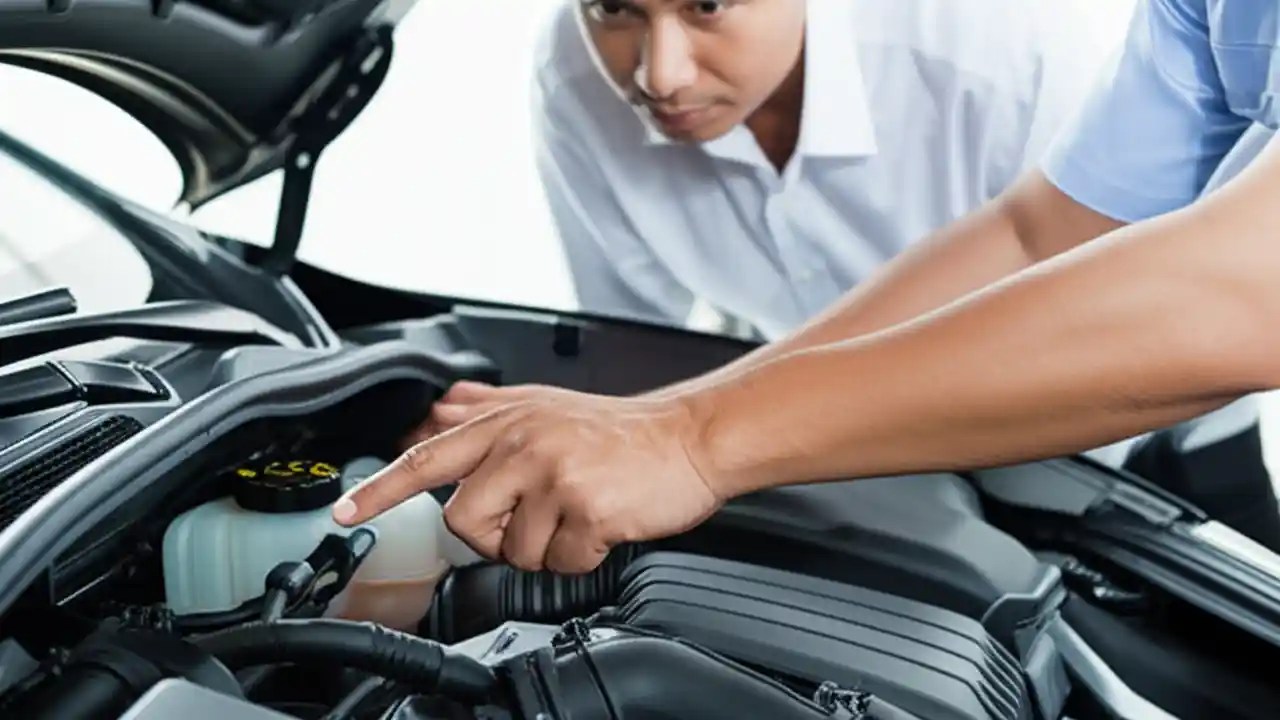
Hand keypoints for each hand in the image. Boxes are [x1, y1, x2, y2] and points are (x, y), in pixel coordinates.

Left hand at [335, 388, 725, 573]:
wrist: (690, 438)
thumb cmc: (622, 431)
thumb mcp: (546, 404)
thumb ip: (488, 409)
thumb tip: (437, 412)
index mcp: (508, 420)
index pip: (427, 457)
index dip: (381, 488)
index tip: (344, 511)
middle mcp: (524, 443)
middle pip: (465, 523)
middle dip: (496, 537)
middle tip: (535, 518)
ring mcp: (555, 475)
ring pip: (515, 551)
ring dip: (546, 548)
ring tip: (577, 514)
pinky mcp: (587, 509)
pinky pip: (560, 564)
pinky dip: (581, 557)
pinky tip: (601, 526)